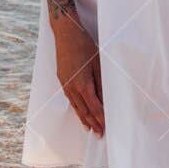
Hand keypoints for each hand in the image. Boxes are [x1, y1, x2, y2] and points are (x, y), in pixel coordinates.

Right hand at [53, 19, 104, 135]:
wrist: (66, 33)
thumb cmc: (85, 46)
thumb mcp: (98, 64)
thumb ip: (101, 84)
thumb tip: (105, 99)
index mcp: (83, 84)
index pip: (94, 107)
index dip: (101, 119)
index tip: (106, 128)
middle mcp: (72, 87)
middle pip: (84, 110)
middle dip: (93, 123)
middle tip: (100, 134)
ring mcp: (65, 84)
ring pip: (75, 106)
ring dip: (83, 118)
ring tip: (89, 128)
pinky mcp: (62, 79)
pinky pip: (70, 99)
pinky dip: (76, 108)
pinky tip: (79, 110)